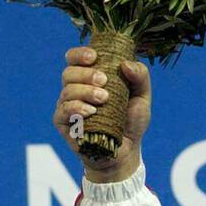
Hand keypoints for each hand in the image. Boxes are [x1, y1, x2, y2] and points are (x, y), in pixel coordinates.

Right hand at [53, 45, 151, 183]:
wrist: (126, 151)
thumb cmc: (131, 122)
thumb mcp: (142, 98)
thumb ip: (140, 77)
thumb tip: (125, 64)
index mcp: (89, 78)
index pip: (74, 59)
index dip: (80, 54)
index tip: (94, 56)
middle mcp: (75, 90)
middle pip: (69, 72)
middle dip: (86, 74)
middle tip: (104, 81)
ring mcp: (67, 106)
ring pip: (67, 90)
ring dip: (85, 91)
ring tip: (104, 99)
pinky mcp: (63, 124)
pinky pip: (63, 110)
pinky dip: (76, 108)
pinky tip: (91, 112)